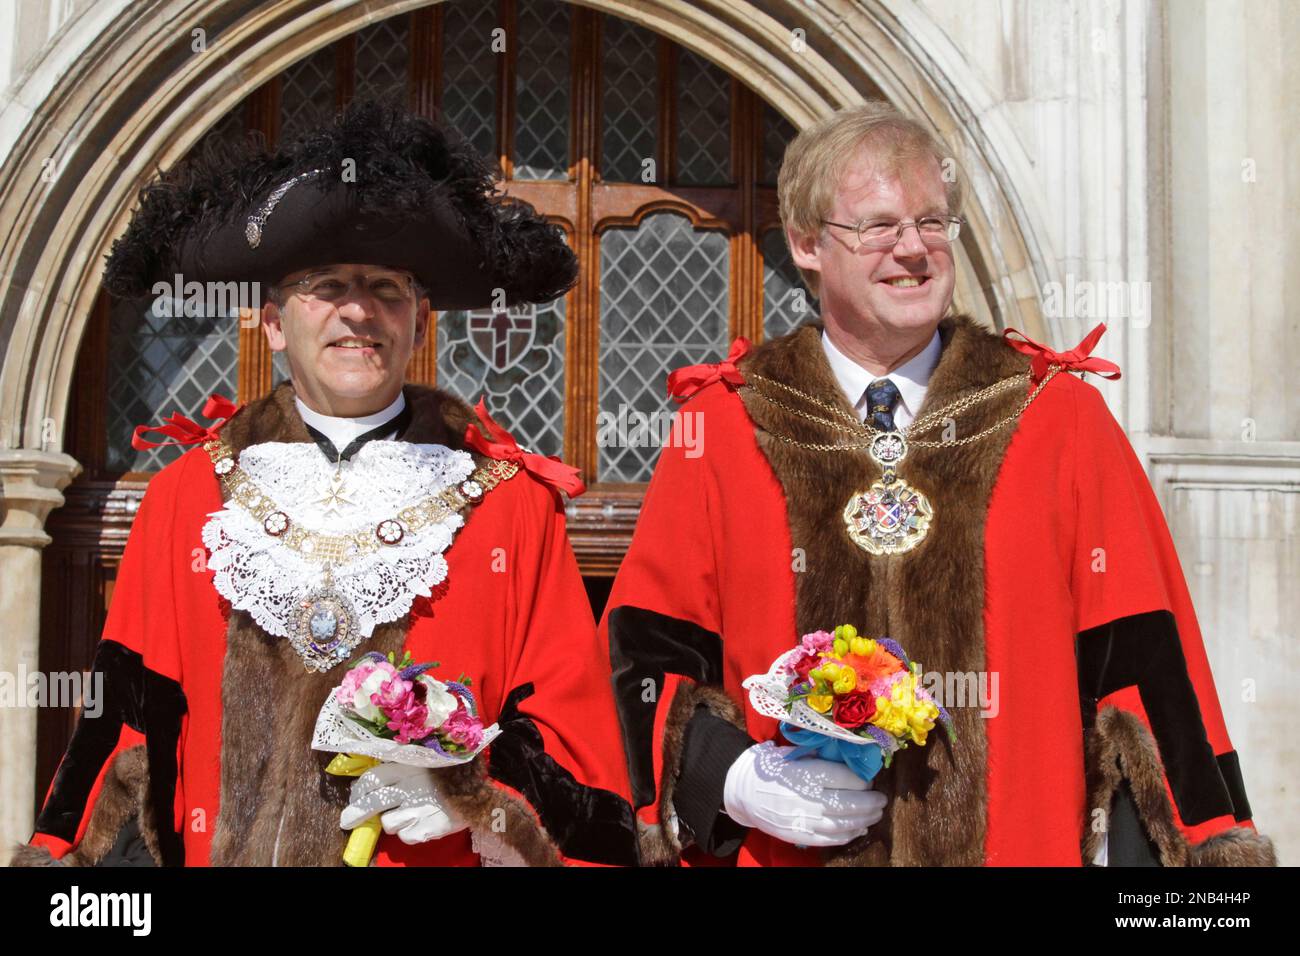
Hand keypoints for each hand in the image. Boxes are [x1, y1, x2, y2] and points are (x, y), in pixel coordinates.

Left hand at [339, 762, 467, 844]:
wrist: (482, 795)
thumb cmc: (450, 775)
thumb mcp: (425, 761)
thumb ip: (400, 767)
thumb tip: (366, 784)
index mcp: (408, 766)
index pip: (370, 780)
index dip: (358, 792)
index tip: (355, 798)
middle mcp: (410, 786)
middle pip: (371, 803)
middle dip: (355, 814)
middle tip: (347, 821)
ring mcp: (418, 808)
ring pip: (388, 823)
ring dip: (392, 822)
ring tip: (407, 815)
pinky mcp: (427, 828)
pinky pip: (405, 837)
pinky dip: (410, 833)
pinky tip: (421, 823)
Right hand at [721, 741, 885, 846]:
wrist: (741, 790)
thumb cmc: (769, 767)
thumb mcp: (792, 752)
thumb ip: (819, 755)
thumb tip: (848, 754)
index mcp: (805, 772)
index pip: (845, 778)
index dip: (863, 780)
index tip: (869, 779)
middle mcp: (806, 797)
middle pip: (849, 803)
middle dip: (870, 802)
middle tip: (882, 799)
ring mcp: (803, 818)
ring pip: (842, 823)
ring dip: (864, 819)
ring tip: (876, 814)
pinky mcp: (799, 834)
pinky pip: (830, 838)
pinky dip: (848, 834)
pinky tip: (859, 828)